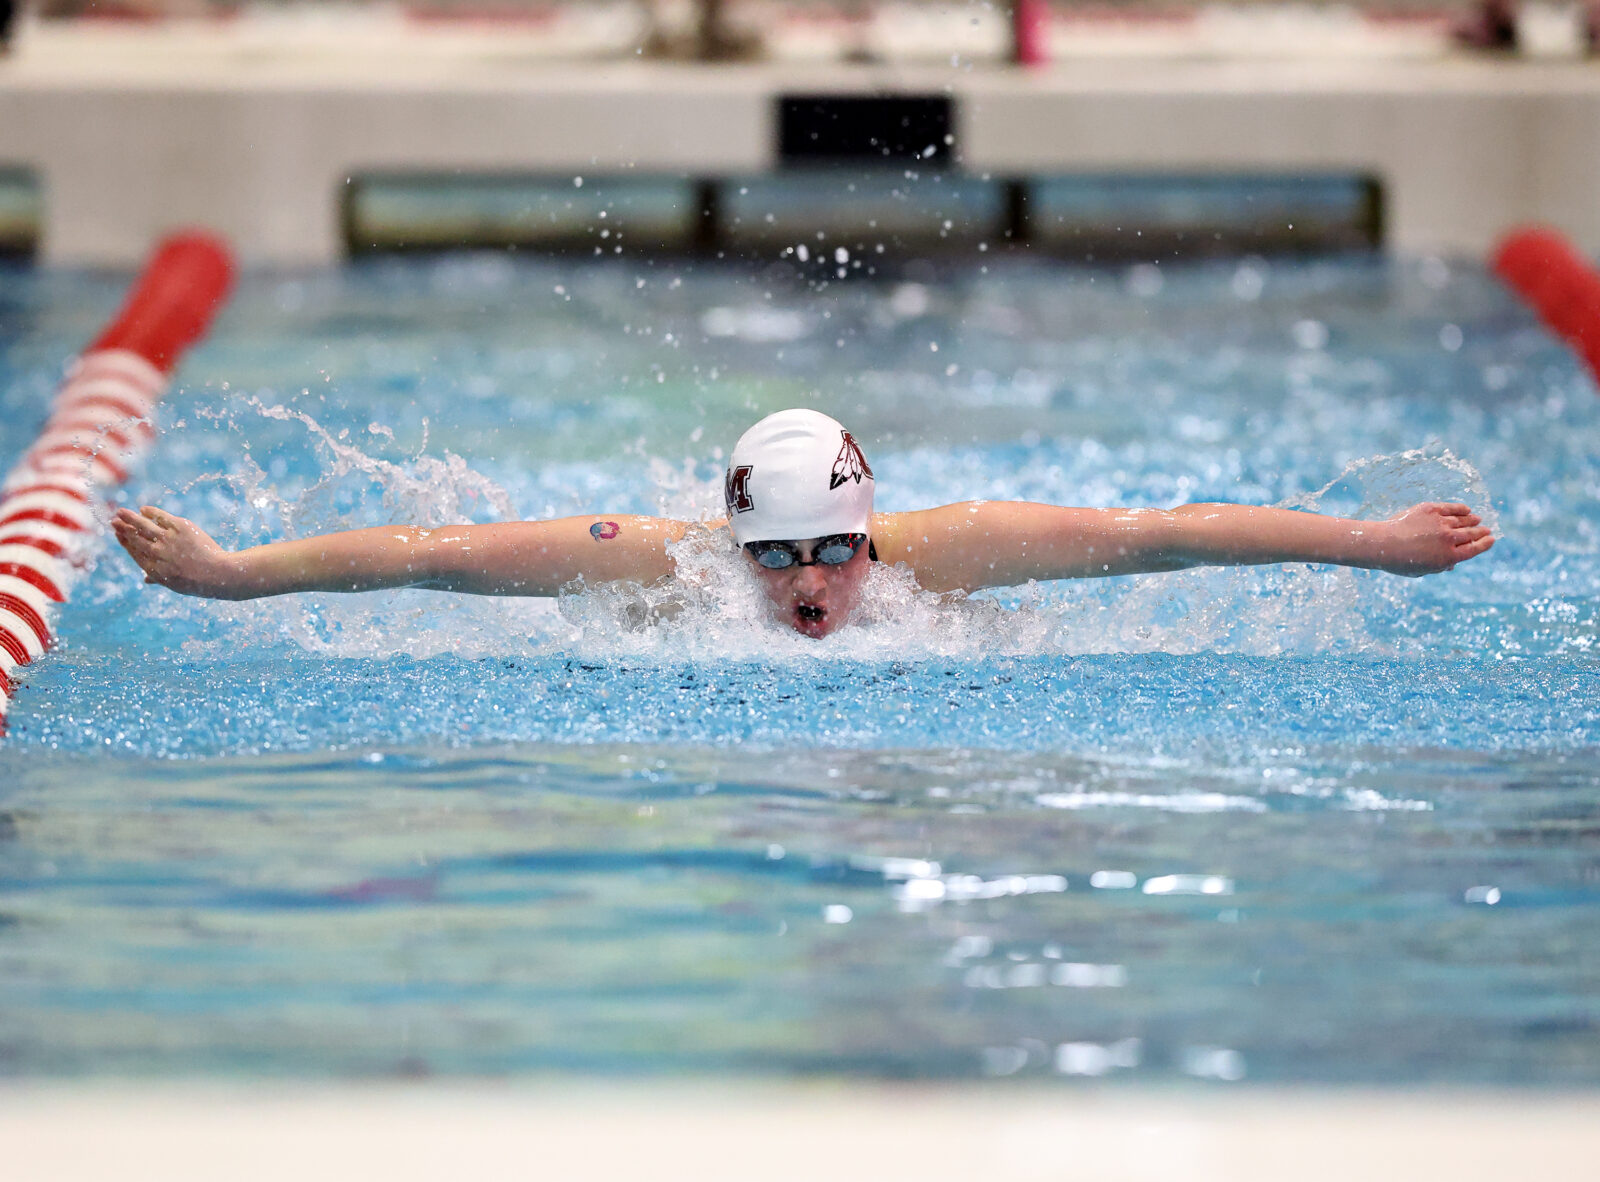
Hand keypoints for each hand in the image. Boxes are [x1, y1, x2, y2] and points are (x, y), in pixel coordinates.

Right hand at [112, 506, 240, 597]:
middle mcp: (156, 552)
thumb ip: (157, 578)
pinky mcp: (180, 527)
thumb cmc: (197, 582)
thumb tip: (145, 579)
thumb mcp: (174, 584)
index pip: (133, 551)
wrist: (218, 574)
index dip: (124, 541)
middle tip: (114, 520)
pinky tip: (144, 510)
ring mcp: (168, 539)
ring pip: (143, 525)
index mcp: (152, 568)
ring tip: (121, 511)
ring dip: (130, 517)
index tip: (118, 534)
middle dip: (123, 528)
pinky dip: (151, 512)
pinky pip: (161, 517)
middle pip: (134, 537)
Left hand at [1375, 502, 1494, 576]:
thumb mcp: (1422, 571)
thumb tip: (1452, 565)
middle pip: (1471, 534)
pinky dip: (1461, 509)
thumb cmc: (1400, 562)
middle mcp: (1449, 539)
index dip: (1485, 544)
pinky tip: (1466, 510)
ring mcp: (1441, 523)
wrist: (1382, 545)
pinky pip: (1451, 508)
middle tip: (1486, 529)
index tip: (1491, 539)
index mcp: (1450, 557)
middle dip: (1481, 532)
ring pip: (1463, 520)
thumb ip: (1440, 567)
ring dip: (1472, 520)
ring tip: (1476, 520)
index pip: (1475, 549)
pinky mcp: (1431, 510)